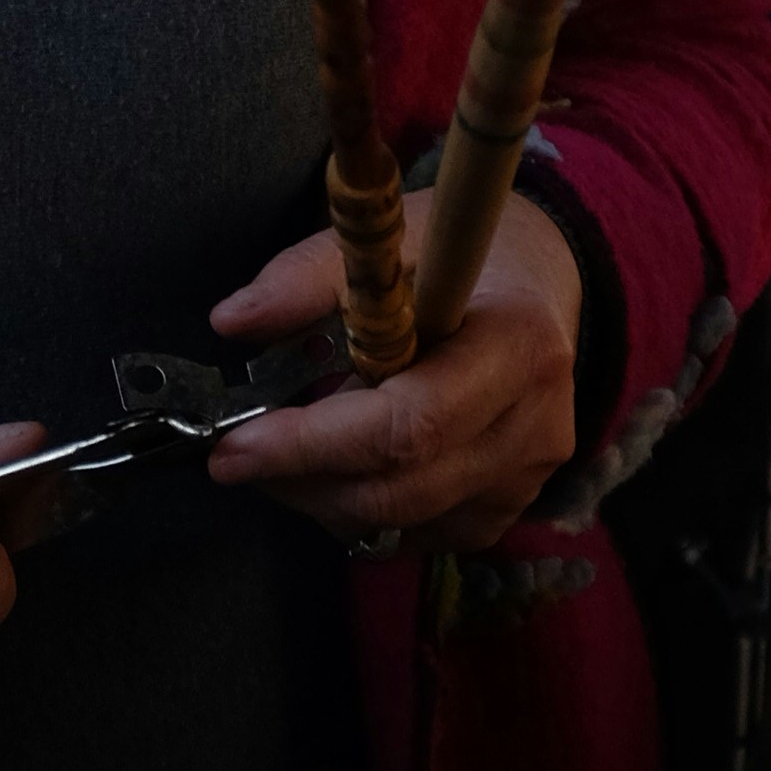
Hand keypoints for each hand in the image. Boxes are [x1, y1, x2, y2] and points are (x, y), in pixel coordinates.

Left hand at [202, 192, 583, 551]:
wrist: (540, 285)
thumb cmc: (458, 257)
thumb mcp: (387, 239)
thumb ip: (306, 278)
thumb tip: (230, 321)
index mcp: (517, 347)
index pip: (409, 426)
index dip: (313, 444)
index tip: (235, 445)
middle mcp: (535, 426)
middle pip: (403, 489)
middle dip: (302, 479)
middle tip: (235, 455)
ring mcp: (529, 479)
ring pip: (403, 521)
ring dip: (322, 496)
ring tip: (280, 451)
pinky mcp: (508, 508)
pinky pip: (418, 531)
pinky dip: (360, 508)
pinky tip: (336, 464)